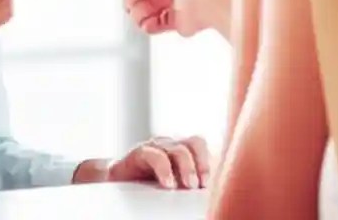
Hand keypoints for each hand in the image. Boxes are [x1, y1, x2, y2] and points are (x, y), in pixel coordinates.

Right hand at [73, 136, 211, 189]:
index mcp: (187, 151)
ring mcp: (156, 147)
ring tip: (188, 186)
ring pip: (177, 148)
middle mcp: (173, 145)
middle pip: (196, 142)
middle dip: (203, 163)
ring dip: (187, 167)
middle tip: (203, 184)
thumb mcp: (179, 184)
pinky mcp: (139, 153)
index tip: (219, 180)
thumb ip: (194, 183)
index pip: (207, 147)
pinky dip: (164, 169)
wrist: (118, 182)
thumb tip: (214, 195)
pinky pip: (153, 154)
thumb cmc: (151, 185)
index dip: (215, 160)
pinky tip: (168, 184)